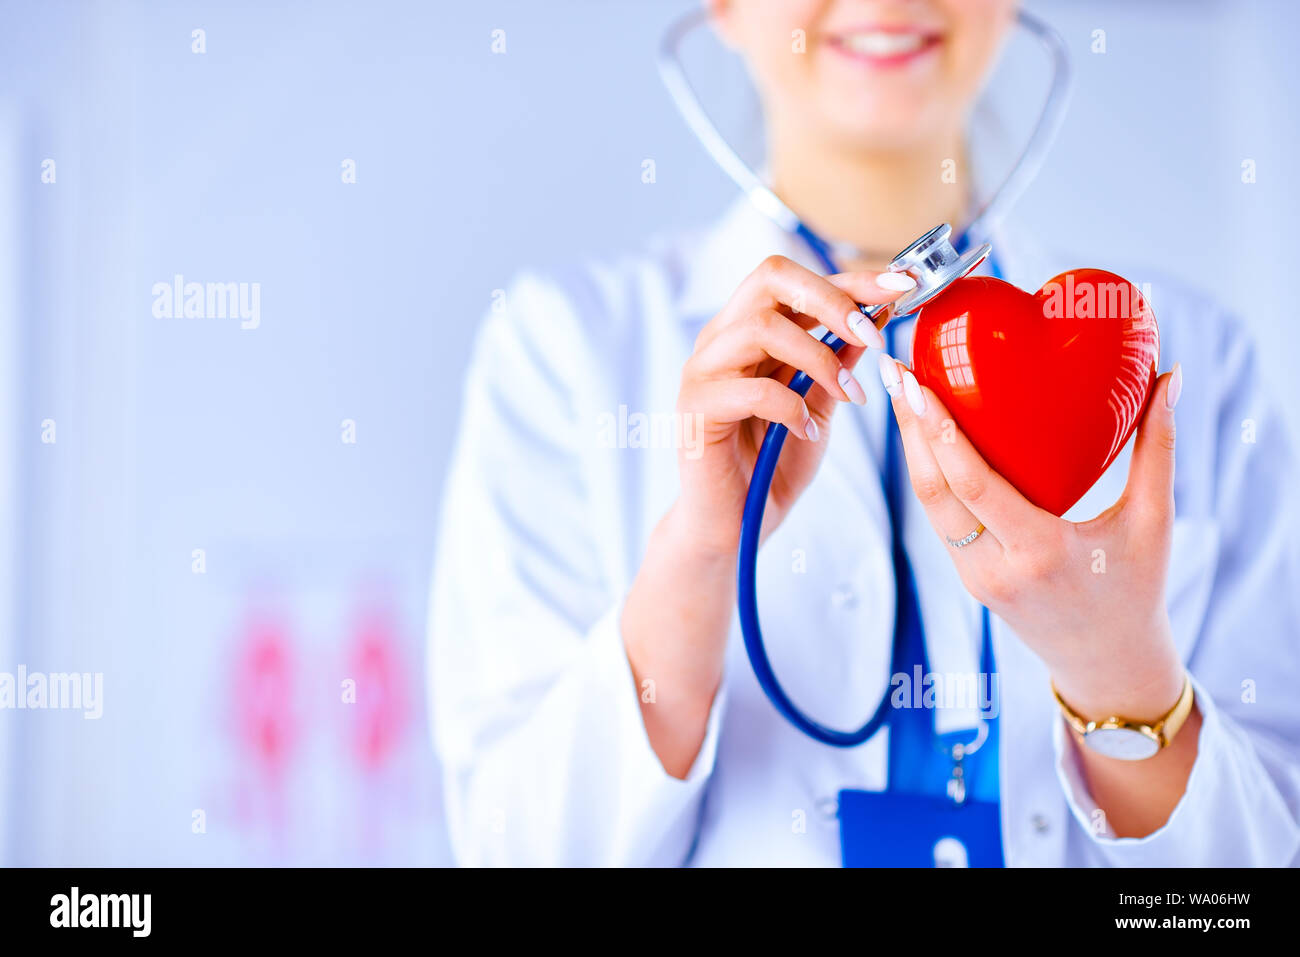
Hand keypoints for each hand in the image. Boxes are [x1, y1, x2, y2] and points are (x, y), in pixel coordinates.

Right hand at [673, 255, 911, 556]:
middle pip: (771, 279)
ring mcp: (702, 370)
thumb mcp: (821, 406)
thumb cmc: (772, 466)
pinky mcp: (695, 408)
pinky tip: (807, 430)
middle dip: (832, 300)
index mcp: (748, 330)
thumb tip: (878, 315)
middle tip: (874, 336)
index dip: (850, 278)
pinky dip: (791, 408)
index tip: (902, 285)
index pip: (797, 280)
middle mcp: (720, 339)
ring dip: (819, 359)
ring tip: (850, 396)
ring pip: (761, 328)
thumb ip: (839, 362)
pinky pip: (750, 389)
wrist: (733, 527)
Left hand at [879, 356, 1186, 721]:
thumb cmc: (1136, 590)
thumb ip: (1158, 447)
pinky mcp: (967, 578)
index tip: (919, 385)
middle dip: (910, 429)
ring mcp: (974, 577)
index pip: (974, 486)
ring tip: (899, 394)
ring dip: (910, 449)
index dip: (940, 434)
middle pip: (934, 491)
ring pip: (928, 506)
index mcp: (1040, 552)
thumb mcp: (1153, 522)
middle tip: (895, 373)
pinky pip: (940, 519)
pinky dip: (927, 475)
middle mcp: (996, 567)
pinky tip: (921, 436)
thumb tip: (1172, 375)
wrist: (1109, 665)